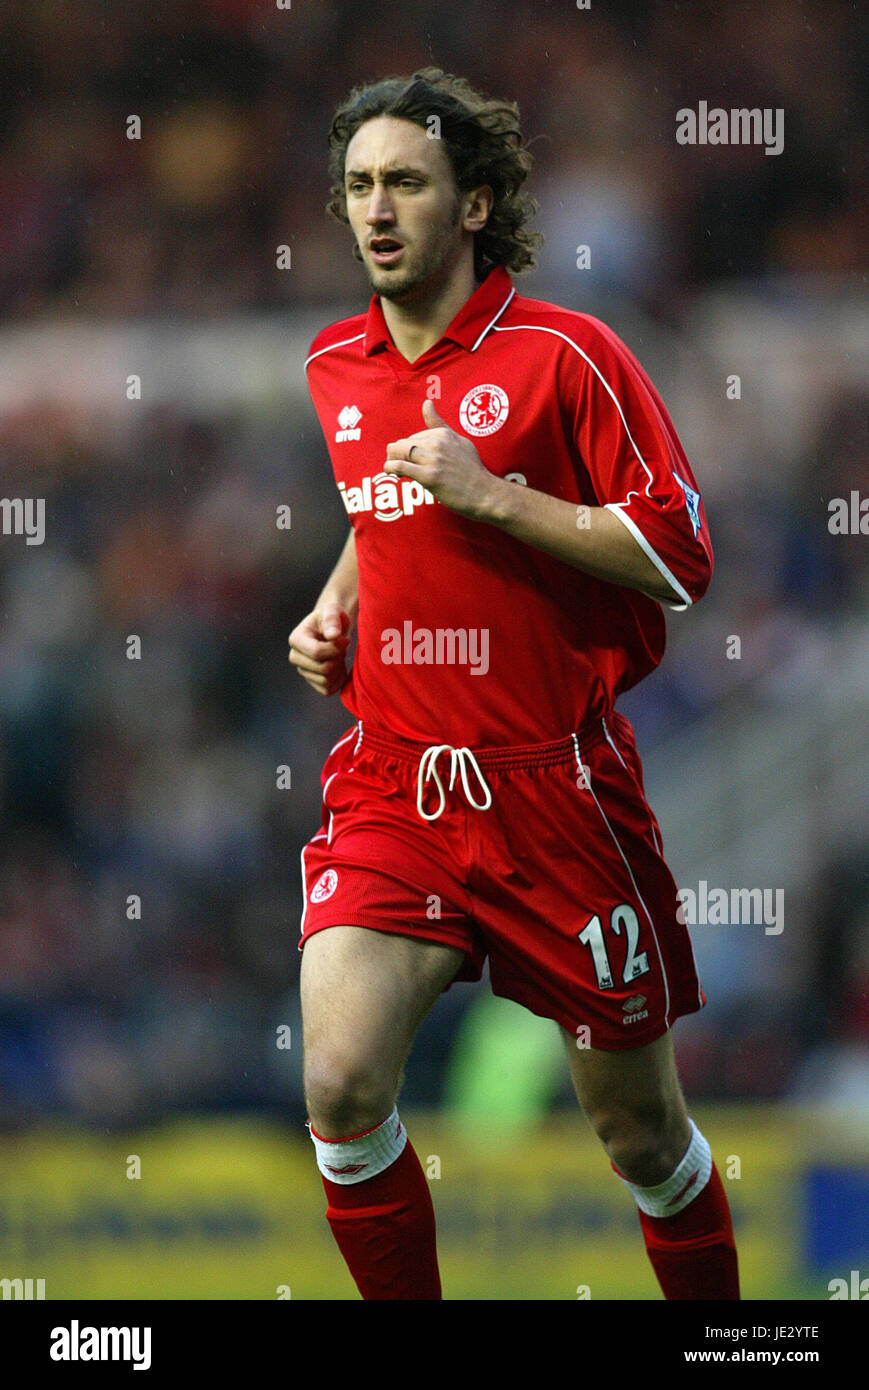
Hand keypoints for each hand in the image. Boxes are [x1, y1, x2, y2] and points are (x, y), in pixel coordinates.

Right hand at [288, 602, 351, 695]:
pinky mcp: (312, 681)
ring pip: (326, 681)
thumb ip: (332, 621)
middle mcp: (295, 657)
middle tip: (342, 647)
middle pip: (323, 669)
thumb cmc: (332, 617)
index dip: (336, 648)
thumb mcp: (333, 611)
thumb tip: (333, 636)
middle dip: (339, 659)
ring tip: (340, 655)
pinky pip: (328, 690)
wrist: (333, 628)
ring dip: (339, 668)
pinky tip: (340, 667)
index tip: (345, 639)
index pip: (317, 652)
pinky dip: (338, 681)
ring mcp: (303, 671)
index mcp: (296, 639)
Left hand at [383, 399, 497, 520]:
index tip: (410, 459)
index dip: (408, 449)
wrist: (486, 494)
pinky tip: (390, 472)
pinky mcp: (430, 476)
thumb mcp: (459, 442)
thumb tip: (427, 402)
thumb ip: (439, 424)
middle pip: (403, 443)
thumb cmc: (472, 471)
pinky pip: (400, 466)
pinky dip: (390, 468)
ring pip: (399, 452)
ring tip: (393, 469)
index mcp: (444, 434)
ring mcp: (434, 459)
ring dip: (391, 460)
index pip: (414, 437)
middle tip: (399, 466)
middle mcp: (438, 443)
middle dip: (397, 454)